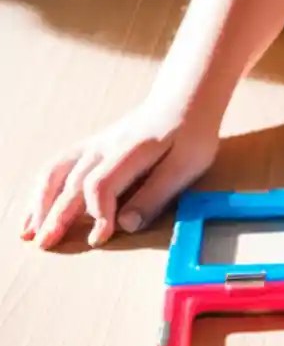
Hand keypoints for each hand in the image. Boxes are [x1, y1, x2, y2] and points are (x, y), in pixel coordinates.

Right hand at [20, 104, 219, 248]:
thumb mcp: (186, 167)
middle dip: (56, 216)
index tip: (99, 239)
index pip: (101, 185)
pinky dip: (42, 189)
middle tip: (46, 244)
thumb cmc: (190, 136)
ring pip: (56, 173)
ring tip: (29, 232)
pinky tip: (34, 209)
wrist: (182, 102)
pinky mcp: (90, 148)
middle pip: (72, 183)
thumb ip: (156, 195)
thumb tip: (127, 225)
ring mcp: (93, 146)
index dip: (97, 214)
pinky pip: (57, 166)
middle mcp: (104, 147)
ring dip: (40, 203)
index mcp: (130, 152)